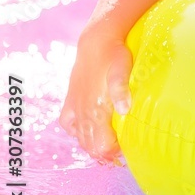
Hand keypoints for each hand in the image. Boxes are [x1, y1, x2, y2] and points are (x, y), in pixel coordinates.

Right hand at [59, 29, 133, 161]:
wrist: (96, 41)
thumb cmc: (114, 55)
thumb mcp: (122, 70)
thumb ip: (121, 90)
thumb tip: (125, 110)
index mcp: (96, 108)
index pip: (101, 145)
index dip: (113, 152)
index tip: (125, 151)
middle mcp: (83, 111)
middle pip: (90, 146)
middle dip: (105, 153)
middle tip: (119, 153)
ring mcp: (74, 107)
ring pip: (80, 138)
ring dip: (93, 145)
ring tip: (108, 146)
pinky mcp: (70, 101)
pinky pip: (68, 125)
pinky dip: (77, 133)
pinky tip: (87, 131)